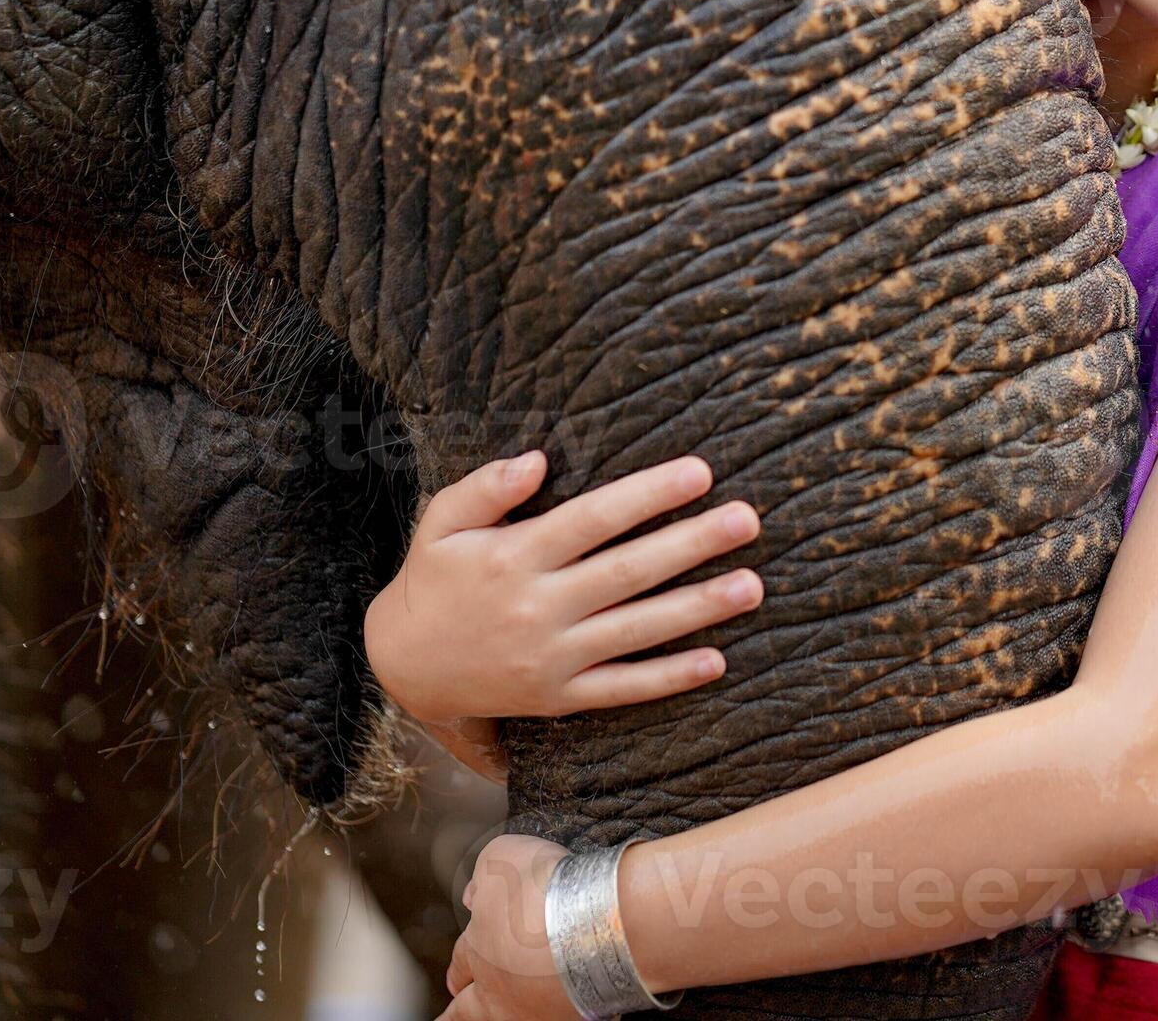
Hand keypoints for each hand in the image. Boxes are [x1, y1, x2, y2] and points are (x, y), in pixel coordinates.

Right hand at [367, 451, 764, 753]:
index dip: (650, 495)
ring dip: (699, 608)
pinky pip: (622, 688)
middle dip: (693, 543)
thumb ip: (486, 487)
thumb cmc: (435, 580)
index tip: (701, 472)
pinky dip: (669, 678)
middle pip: (629, 571)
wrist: (404, 668)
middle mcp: (537, 607)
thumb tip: (539, 459)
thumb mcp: (442, 523)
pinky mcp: (558, 698)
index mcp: (514, 556)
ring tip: (753, 586)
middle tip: (749, 519)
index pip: (595, 519)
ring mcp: (551, 657)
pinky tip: (717, 660)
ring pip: (637, 630)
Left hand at [441, 834, 574, 1020]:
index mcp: (479, 949)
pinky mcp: (573, 1016)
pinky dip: (562, 1013)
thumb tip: (474, 891)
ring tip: (504, 1018)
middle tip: (452, 1015)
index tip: (455, 977)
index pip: (460, 962)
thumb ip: (484, 875)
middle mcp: (499, 987)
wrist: (594, 917)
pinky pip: (564, 1017)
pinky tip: (566, 1011)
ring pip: (506, 1020)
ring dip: (501, 1017)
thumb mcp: (500, 857)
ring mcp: (534, 1009)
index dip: (458, 968)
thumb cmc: (545, 888)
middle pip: (467, 1009)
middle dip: (458, 1011)